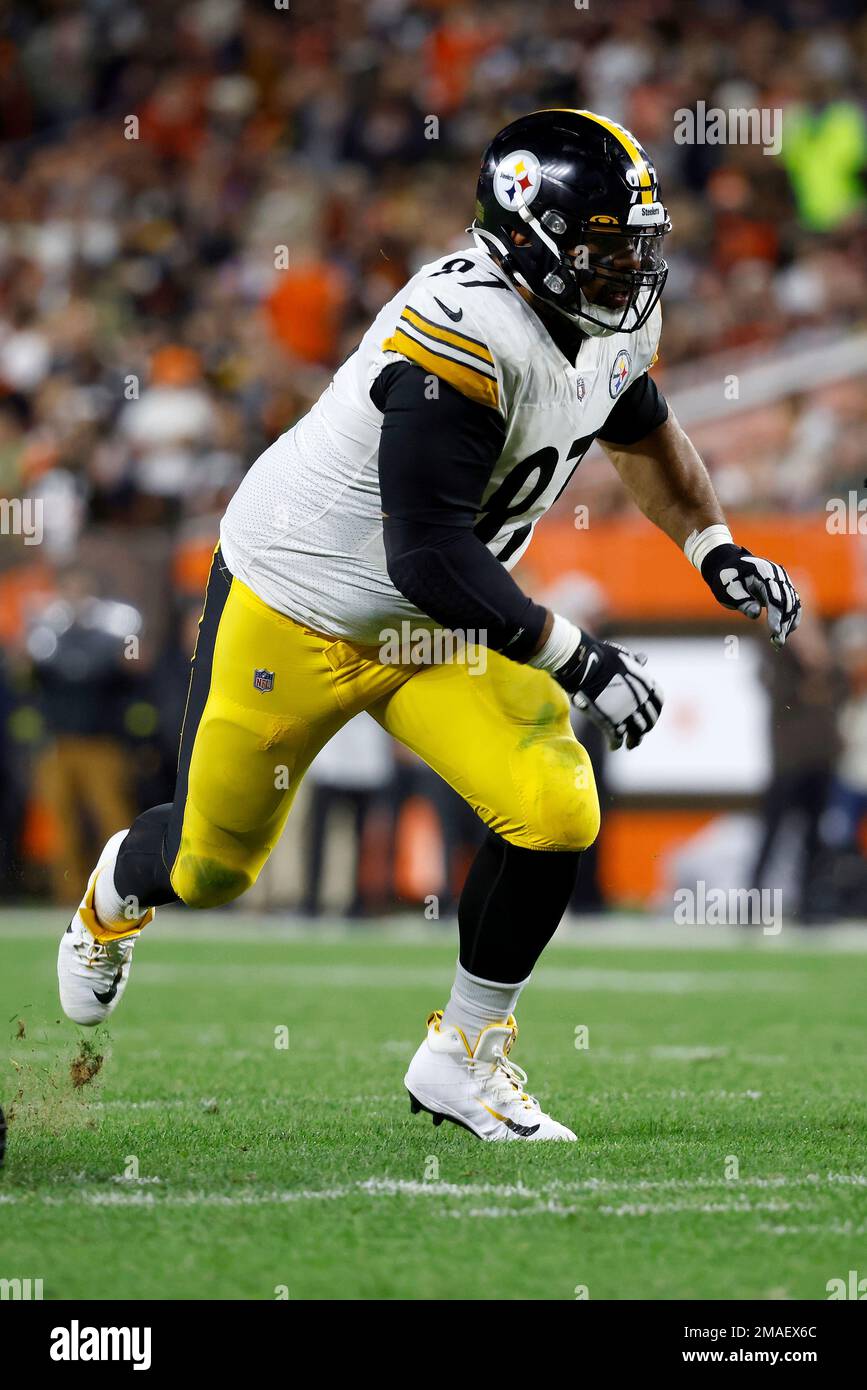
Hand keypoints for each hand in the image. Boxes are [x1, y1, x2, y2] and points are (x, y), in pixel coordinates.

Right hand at [554, 635, 663, 750]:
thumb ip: (634, 662)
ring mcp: (627, 713)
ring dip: (634, 741)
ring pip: (637, 734)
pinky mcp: (612, 723)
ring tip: (630, 745)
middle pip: (649, 721)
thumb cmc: (600, 657)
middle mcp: (641, 701)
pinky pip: (617, 739)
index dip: (654, 710)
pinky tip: (613, 746)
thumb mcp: (623, 656)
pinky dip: (615, 744)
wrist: (584, 665)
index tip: (649, 715)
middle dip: (645, 728)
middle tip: (639, 734)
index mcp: (646, 685)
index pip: (658, 702)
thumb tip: (643, 658)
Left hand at [700, 545, 800, 647]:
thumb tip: (756, 615)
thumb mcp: (728, 589)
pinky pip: (793, 604)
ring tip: (778, 642)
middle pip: (787, 602)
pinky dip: (790, 618)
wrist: (729, 564)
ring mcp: (783, 580)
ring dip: (788, 624)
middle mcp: (778, 575)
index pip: (774, 597)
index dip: (776, 615)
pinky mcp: (784, 587)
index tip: (774, 631)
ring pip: (792, 604)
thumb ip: (742, 601)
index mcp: (763, 572)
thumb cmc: (726, 578)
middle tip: (777, 643)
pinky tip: (786, 632)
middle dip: (783, 623)